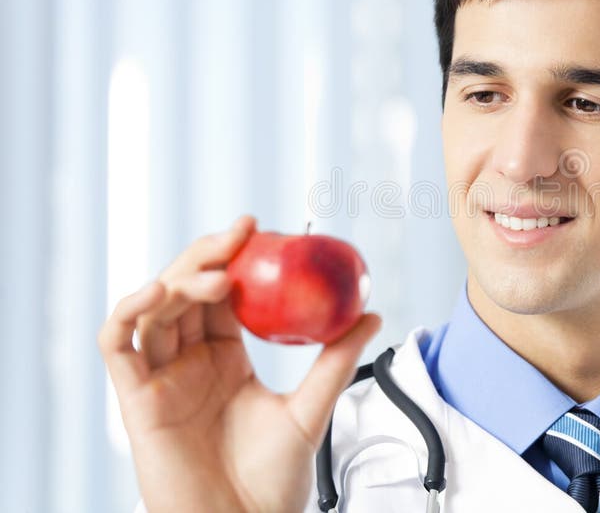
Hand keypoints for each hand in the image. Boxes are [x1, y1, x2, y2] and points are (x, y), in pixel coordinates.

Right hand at [97, 215, 381, 512]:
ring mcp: (160, 378)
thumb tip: (373, 313)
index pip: (222, 294)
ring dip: (180, 281)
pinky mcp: (135, 400)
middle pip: (185, 291)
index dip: (234, 257)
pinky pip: (117, 345)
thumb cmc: (275, 480)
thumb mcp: (312, 408)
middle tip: (240, 234)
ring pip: (154, 309)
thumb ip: (337, 360)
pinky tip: (157, 293)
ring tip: (218, 275)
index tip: (261, 229)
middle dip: (207, 255)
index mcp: (225, 358)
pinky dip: (129, 312)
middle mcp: (189, 362)